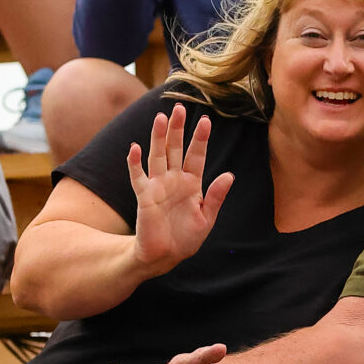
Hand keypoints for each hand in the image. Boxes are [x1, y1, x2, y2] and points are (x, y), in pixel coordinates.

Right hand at [128, 104, 234, 274]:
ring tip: (161, 118)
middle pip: (175, 149)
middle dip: (178, 129)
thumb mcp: (207, 218)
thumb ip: (215, 196)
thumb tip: (230, 175)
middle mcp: (174, 179)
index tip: (206, 120)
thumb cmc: (187, 238)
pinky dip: (134, 163)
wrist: (165, 256)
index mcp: (192, 183)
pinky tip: (134, 148)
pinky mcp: (144, 196)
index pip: (197, 156)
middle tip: (180, 108)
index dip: (201, 139)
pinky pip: (138, 177)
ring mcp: (158, 186)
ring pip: (157, 156)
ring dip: (158, 138)